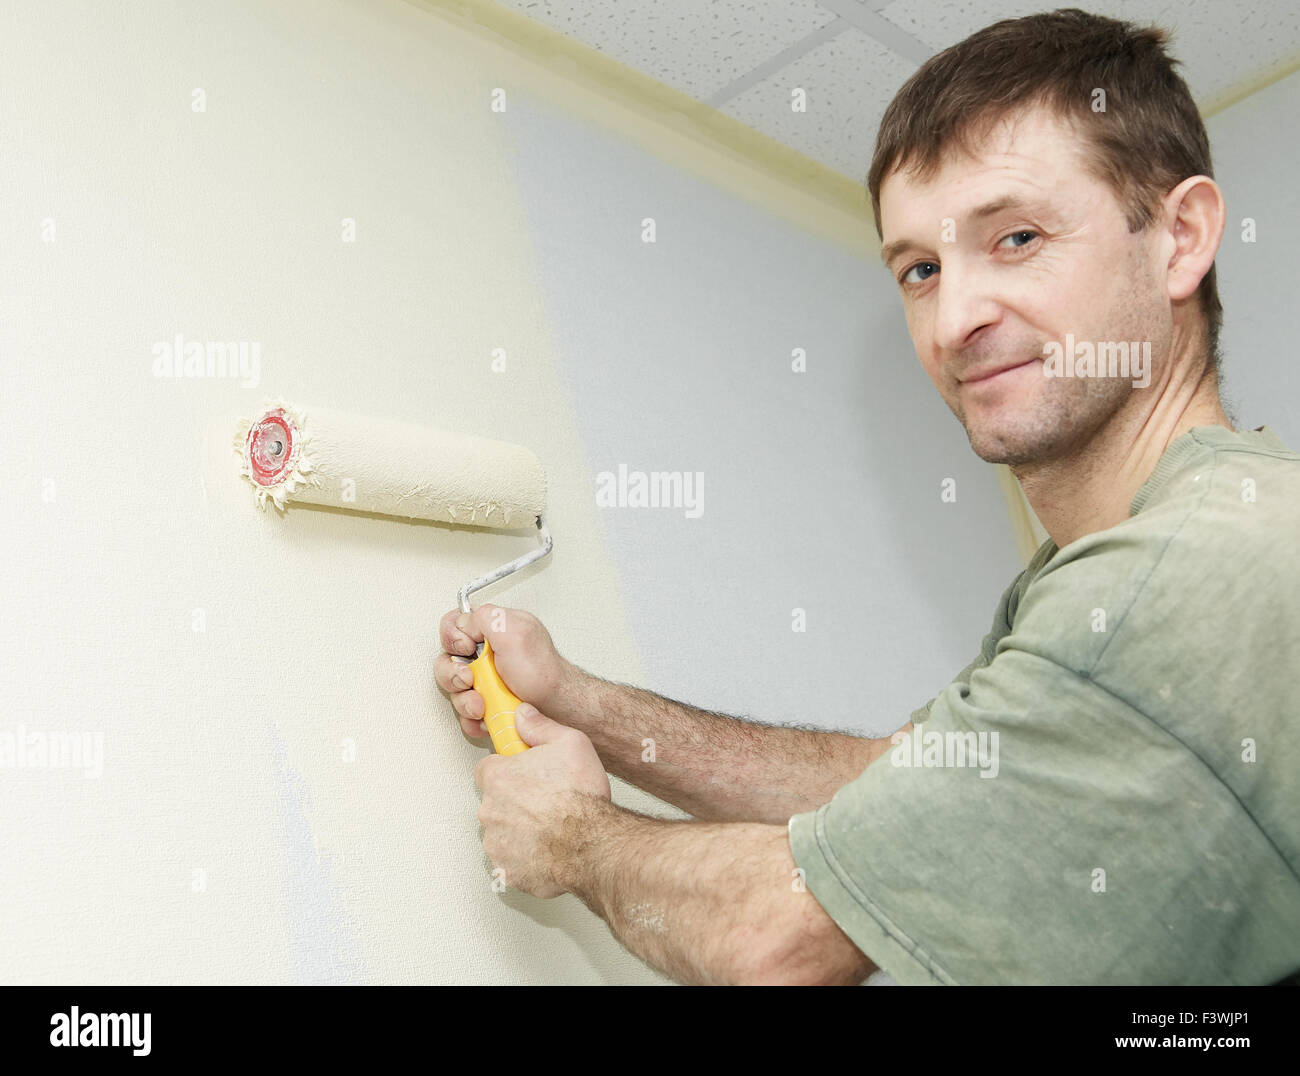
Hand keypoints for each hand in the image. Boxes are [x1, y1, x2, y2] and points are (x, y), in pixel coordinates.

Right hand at [434, 604, 576, 741]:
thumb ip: (485, 617)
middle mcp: (485, 653)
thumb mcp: (514, 631)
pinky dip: (473, 718)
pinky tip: (487, 715)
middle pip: (446, 661)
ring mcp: (484, 679)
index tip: (468, 649)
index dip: (453, 639)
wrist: (557, 707)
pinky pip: (464, 712)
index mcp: (491, 629)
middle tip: (471, 680)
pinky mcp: (485, 702)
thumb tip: (464, 620)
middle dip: (454, 675)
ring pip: (454, 690)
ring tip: (483, 704)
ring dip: (465, 700)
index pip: (453, 625)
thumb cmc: (543, 672)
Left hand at [474, 703, 610, 897]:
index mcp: (498, 778)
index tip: (524, 776)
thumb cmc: (582, 796)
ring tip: (549, 828)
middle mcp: (490, 812)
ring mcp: (496, 844)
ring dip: (519, 832)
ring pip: (501, 834)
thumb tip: (522, 714)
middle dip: (514, 803)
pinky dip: (525, 859)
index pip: (487, 770)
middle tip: (544, 803)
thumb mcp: (570, 742)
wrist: (594, 843)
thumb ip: (540, 726)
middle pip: (495, 803)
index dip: (507, 771)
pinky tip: (547, 850)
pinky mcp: (507, 872)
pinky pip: (510, 863)